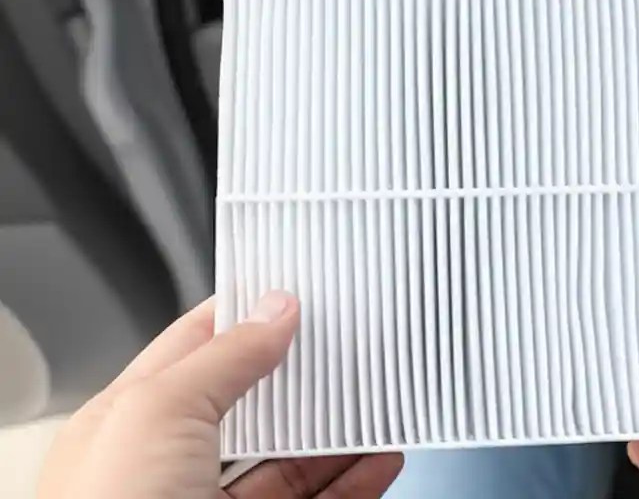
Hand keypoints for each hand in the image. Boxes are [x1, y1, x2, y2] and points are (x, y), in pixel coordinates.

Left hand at [38, 291, 402, 498]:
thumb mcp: (157, 412)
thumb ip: (222, 357)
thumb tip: (274, 309)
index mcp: (128, 422)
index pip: (196, 348)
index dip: (246, 314)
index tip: (297, 290)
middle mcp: (171, 467)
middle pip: (254, 406)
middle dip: (305, 377)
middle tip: (352, 347)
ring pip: (290, 462)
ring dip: (340, 434)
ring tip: (380, 405)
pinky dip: (355, 482)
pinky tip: (379, 461)